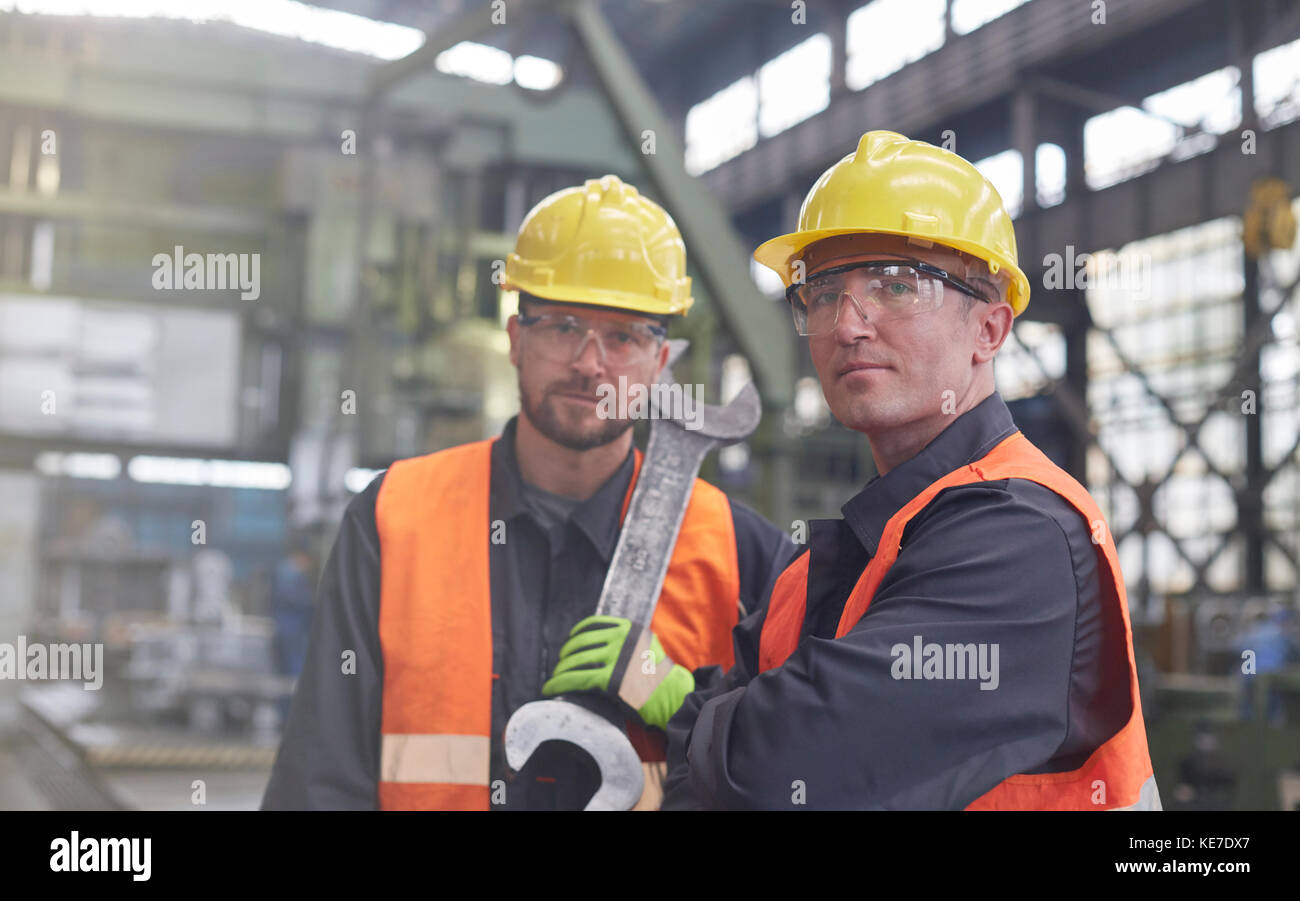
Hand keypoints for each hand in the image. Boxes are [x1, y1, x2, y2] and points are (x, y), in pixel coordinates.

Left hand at [542, 615, 694, 729]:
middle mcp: (621, 640)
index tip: (570, 640)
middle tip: (560, 665)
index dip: (577, 633)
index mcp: (629, 629)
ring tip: (554, 678)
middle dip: (566, 655)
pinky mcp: (610, 680)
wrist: (673, 696)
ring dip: (560, 670)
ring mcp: (616, 659)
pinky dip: (560, 682)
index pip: (594, 624)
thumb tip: (601, 644)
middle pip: (581, 643)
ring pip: (576, 661)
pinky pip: (577, 678)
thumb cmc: (658, 676)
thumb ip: (627, 642)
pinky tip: (550, 688)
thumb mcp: (646, 647)